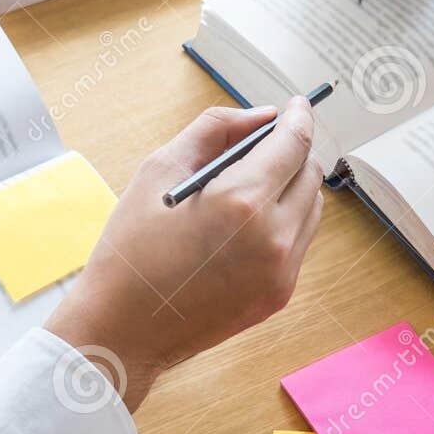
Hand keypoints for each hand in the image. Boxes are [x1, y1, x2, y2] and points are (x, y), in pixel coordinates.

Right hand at [44, 101, 323, 412]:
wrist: (123, 329)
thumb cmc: (131, 250)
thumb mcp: (159, 169)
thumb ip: (214, 130)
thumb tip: (262, 115)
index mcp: (242, 202)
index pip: (294, 143)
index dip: (298, 116)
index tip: (295, 105)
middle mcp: (274, 238)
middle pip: (309, 174)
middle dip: (292, 150)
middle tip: (263, 143)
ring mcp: (281, 271)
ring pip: (311, 208)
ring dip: (290, 187)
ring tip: (248, 186)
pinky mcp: (279, 295)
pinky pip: (298, 242)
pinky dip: (283, 222)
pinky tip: (243, 225)